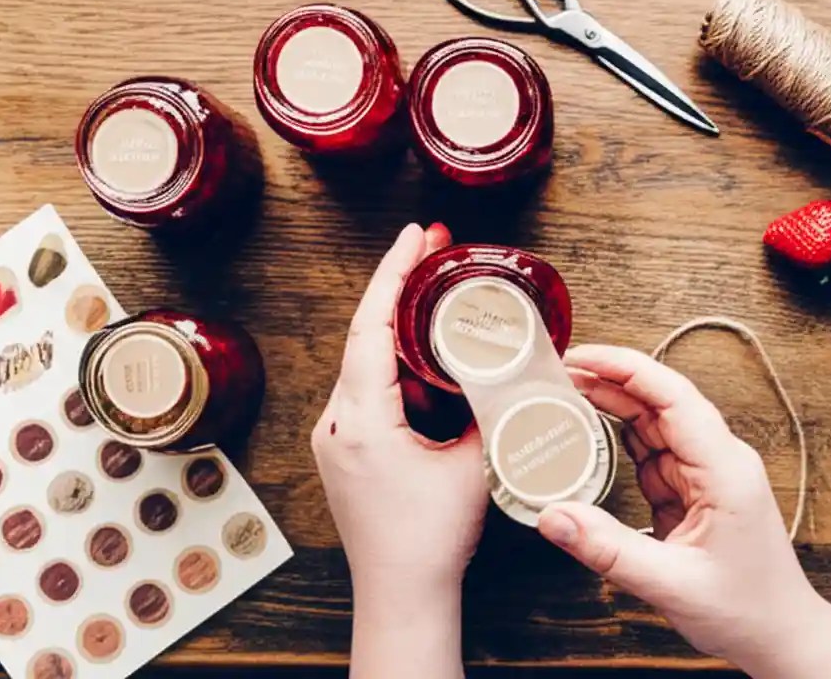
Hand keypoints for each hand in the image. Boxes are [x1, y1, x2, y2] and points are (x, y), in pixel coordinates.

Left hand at [311, 223, 485, 678]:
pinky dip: (397, 369)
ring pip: (367, 365)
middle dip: (399, 290)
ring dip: (401, 332)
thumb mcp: (471, 464)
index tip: (415, 235)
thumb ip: (481, 409)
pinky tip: (427, 362)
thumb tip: (495, 368)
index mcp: (362, 420)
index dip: (393, 274)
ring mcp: (334, 439)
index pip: (372, 327)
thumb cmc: (431, 539)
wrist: (402, 594)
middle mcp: (336, 423)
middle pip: (365, 337)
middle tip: (435, 251)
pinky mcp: (343, 453)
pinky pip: (368, 394)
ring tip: (439, 302)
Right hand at [539, 345, 830, 677]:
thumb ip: (609, 549)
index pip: (673, 397)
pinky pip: (650, 456)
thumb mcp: (672, 583)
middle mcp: (718, 461)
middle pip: (660, 402)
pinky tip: (588, 437)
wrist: (781, 638)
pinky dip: (617, 443)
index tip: (582, 358)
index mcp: (725, 469)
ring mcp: (706, 475)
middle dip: (609, 380)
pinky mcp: (692, 493)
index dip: (626, 369)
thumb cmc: (747, 610)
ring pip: (653, 425)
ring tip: (564, 396)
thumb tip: (553, 516)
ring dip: (611, 407)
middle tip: (557, 373)